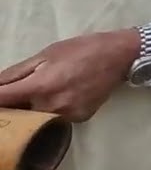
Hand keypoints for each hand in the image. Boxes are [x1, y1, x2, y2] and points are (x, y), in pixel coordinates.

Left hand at [0, 30, 140, 121]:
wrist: (120, 56)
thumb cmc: (82, 49)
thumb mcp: (46, 54)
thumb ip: (16, 72)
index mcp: (40, 86)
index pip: (2, 100)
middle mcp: (51, 106)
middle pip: (18, 114)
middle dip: (12, 107)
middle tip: (17, 95)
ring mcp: (66, 116)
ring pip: (36, 120)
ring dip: (31, 111)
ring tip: (40, 95)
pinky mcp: (78, 120)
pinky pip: (55, 119)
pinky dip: (51, 111)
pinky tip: (61, 97)